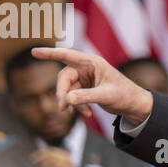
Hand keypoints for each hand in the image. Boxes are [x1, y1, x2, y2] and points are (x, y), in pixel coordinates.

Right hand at [31, 46, 153, 124]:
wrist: (134, 105)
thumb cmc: (124, 95)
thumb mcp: (105, 96)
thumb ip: (86, 97)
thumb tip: (67, 100)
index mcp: (92, 62)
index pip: (67, 55)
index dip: (50, 53)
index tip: (33, 51)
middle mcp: (87, 68)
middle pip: (64, 77)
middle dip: (63, 93)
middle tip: (64, 108)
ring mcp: (85, 78)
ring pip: (68, 89)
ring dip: (72, 102)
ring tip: (84, 114)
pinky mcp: (85, 88)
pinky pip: (73, 96)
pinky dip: (77, 105)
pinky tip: (87, 114)